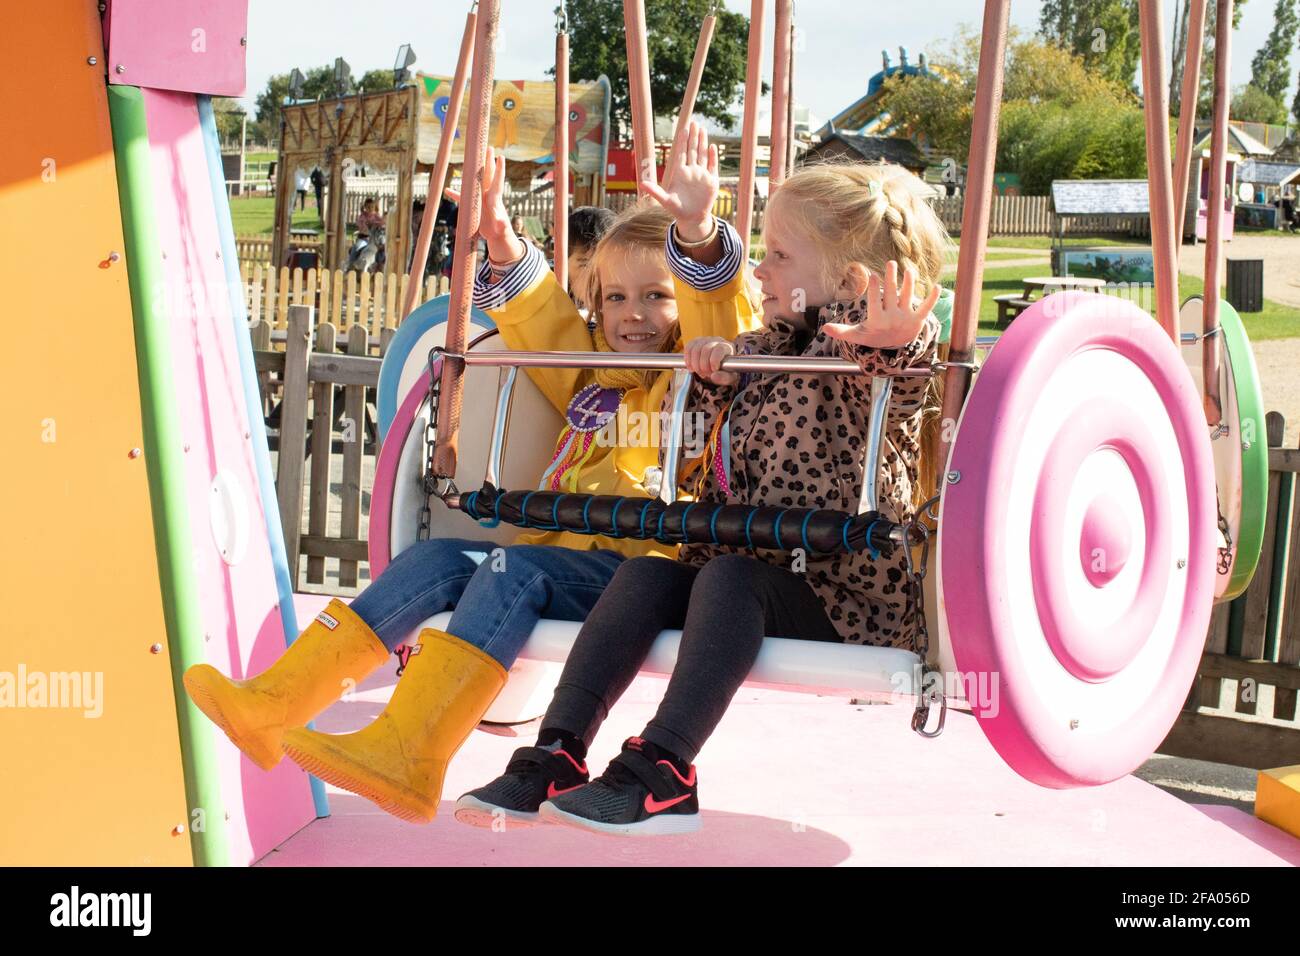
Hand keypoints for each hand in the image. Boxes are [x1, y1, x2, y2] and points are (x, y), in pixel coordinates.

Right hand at [444, 147, 521, 262]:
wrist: (496, 235)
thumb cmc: (500, 231)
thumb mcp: (500, 228)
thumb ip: (500, 224)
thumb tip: (501, 222)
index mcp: (494, 199)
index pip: (497, 181)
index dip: (499, 170)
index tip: (501, 157)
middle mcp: (488, 195)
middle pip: (488, 175)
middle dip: (488, 161)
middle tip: (490, 147)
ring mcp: (481, 198)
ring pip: (476, 181)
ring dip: (474, 170)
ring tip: (473, 158)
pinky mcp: (474, 205)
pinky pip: (463, 197)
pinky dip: (455, 194)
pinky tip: (447, 190)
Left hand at [643, 120, 718, 241]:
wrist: (692, 218)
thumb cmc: (677, 209)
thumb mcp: (665, 200)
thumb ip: (654, 191)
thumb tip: (641, 183)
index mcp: (680, 173)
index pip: (681, 153)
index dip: (682, 141)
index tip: (683, 129)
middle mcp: (691, 171)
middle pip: (692, 150)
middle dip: (694, 137)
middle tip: (694, 122)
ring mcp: (702, 175)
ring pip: (702, 155)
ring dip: (703, 142)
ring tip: (703, 129)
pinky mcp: (712, 181)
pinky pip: (712, 166)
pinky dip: (713, 157)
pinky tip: (712, 147)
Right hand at [684, 336, 737, 385]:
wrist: (718, 365)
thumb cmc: (725, 370)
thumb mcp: (730, 377)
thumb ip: (725, 378)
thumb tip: (714, 376)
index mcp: (727, 347)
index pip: (718, 349)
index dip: (714, 361)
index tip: (714, 370)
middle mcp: (715, 340)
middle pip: (705, 350)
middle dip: (704, 366)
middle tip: (706, 375)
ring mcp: (704, 340)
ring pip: (695, 350)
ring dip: (695, 365)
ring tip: (700, 373)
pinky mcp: (694, 342)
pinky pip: (688, 348)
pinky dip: (688, 360)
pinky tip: (692, 368)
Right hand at [822, 261, 940, 349]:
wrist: (893, 350)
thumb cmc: (872, 337)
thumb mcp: (857, 335)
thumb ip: (841, 331)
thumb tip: (824, 328)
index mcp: (877, 321)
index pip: (875, 302)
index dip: (875, 288)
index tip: (874, 275)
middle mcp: (892, 318)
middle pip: (892, 295)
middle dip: (891, 279)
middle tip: (891, 263)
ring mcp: (906, 318)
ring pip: (908, 297)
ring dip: (909, 283)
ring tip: (908, 269)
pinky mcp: (918, 320)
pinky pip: (926, 308)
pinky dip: (933, 298)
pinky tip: (938, 287)